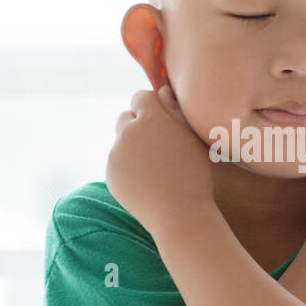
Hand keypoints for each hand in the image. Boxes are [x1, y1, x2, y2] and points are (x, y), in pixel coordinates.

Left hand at [107, 85, 215, 235]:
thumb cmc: (195, 174)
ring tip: (156, 166)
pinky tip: (148, 180)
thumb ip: (175, 110)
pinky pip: (118, 163)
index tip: (162, 120)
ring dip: (133, 148)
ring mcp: (116, 155)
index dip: (152, 107)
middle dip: (138, 125)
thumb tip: (161, 91)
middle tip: (158, 143)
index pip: (141, 97)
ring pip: (121, 142)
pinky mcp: (111, 175)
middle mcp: (128, 133)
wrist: (179, 213)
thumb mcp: (192, 137)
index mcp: (150, 118)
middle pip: (126, 117)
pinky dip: (128, 167)